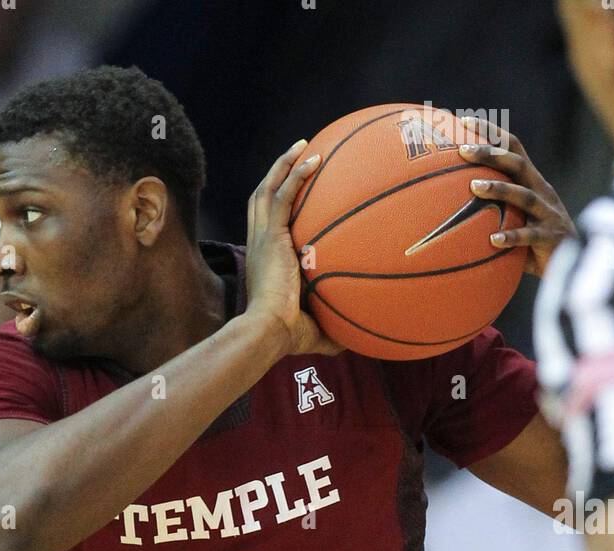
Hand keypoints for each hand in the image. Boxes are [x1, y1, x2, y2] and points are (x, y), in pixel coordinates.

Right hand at [245, 139, 343, 359]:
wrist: (269, 332)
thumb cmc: (287, 336)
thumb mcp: (314, 330)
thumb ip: (332, 330)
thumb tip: (354, 342)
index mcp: (264, 260)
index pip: (266, 223)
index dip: (276, 204)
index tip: (293, 190)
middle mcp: (259, 244)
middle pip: (261, 198)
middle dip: (276, 174)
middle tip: (297, 155)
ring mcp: (263, 238)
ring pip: (267, 189)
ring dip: (284, 165)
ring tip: (303, 145)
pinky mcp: (270, 237)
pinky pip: (281, 196)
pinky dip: (294, 174)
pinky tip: (313, 158)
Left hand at [457, 117, 575, 277]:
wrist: (570, 263)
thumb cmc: (532, 240)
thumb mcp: (514, 217)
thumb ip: (491, 207)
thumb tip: (446, 205)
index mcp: (532, 181)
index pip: (512, 148)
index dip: (491, 132)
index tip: (463, 121)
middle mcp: (541, 191)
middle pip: (517, 164)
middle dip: (490, 154)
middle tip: (462, 150)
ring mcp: (547, 213)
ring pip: (523, 196)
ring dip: (498, 189)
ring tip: (474, 187)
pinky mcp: (550, 237)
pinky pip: (529, 236)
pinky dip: (511, 237)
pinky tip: (492, 240)